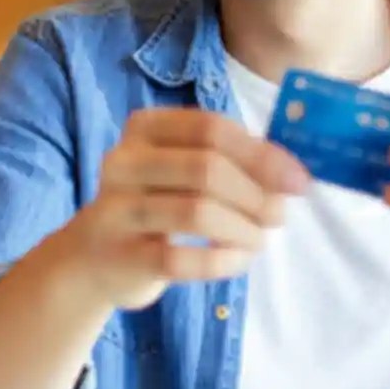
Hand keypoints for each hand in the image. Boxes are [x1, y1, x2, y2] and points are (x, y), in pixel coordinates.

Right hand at [66, 108, 309, 309]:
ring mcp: (115, 209)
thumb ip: (231, 163)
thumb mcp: (182, 171)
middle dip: (255, 194)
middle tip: (279, 215)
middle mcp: (123, 161)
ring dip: (243, 229)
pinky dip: (221, 261)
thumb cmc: (155, 204)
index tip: (296, 180)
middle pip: (206, 168)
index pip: (211, 128)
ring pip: (196, 212)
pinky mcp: (118, 255)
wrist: (94, 257)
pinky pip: (179, 259)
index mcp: (145, 127)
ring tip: (260, 239)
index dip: (261, 154)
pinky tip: (237, 260)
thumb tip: (292, 174)